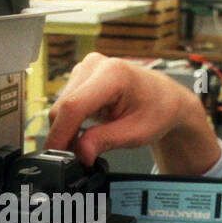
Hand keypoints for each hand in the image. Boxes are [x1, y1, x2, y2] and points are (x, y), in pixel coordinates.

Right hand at [44, 53, 221, 175]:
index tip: (58, 156)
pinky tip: (85, 130)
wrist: (163, 97)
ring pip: (60, 106)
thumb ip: (105, 141)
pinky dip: (69, 122)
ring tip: (88, 142)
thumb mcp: (136, 132)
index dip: (61, 134)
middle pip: (62, 107)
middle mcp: (95, 65)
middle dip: (64, 136)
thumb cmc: (157, 109)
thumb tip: (79, 153)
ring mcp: (86, 68)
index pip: (74, 106)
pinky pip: (64, 103)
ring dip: (67, 129)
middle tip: (78, 157)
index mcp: (113, 74)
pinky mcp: (80, 76)